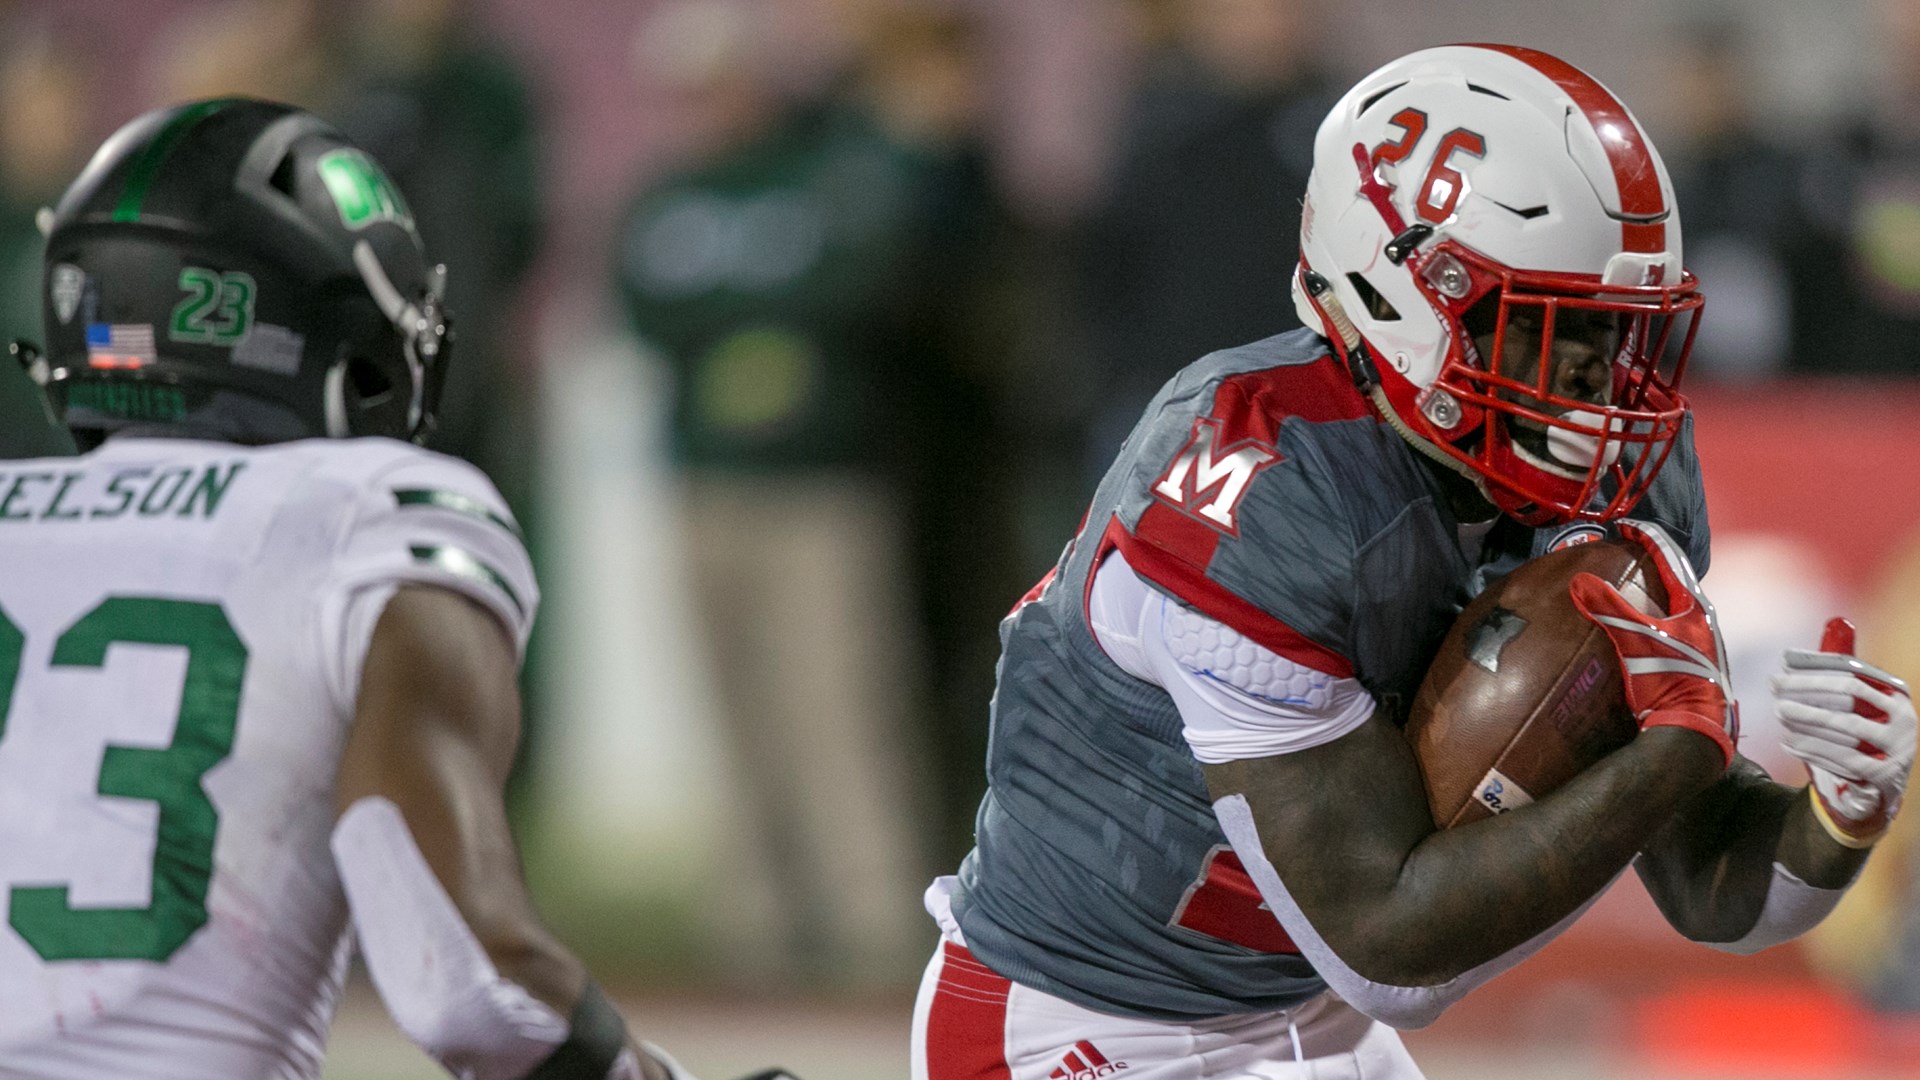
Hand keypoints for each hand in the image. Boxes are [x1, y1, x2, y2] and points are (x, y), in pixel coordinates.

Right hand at [1568, 519, 1736, 767]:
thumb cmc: (1670, 680)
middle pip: (1676, 582)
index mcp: (1696, 608)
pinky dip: (1653, 619)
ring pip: (1676, 607)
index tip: (1626, 526)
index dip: (1648, 539)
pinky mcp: (1694, 664)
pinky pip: (1671, 628)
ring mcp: (1702, 645)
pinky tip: (1637, 631)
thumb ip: (1609, 608)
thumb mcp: (1634, 640)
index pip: (1671, 561)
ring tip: (1629, 590)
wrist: (1692, 730)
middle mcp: (1704, 622)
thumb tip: (1580, 580)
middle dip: (1652, 566)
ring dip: (1654, 595)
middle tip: (1627, 555)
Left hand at [1774, 618, 1915, 847]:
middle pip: (1848, 696)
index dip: (1816, 667)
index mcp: (1896, 693)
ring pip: (1845, 729)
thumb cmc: (1861, 732)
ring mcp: (1896, 748)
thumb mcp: (1858, 701)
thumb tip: (1837, 621)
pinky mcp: (1883, 775)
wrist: (1878, 786)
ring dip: (1806, 719)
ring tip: (1780, 713)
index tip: (1783, 663)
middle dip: (1807, 689)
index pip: (1853, 672)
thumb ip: (1845, 667)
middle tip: (1775, 686)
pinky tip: (1788, 741)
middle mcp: (1902, 718)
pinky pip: (1842, 759)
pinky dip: (1812, 749)